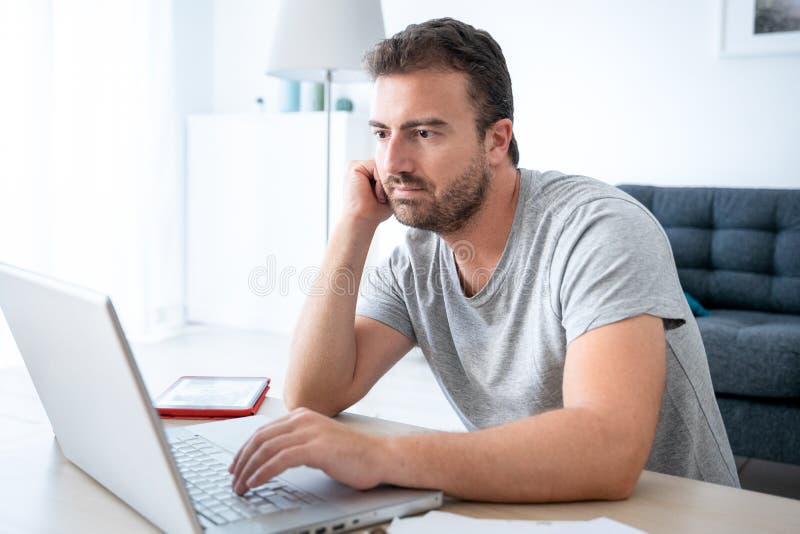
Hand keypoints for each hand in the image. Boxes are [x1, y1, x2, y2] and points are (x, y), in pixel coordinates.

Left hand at [228, 407, 386, 494]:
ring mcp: (310, 432)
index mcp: (302, 416)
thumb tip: (272, 457)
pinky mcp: (317, 448)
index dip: (245, 449)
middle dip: (242, 461)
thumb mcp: (318, 442)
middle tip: (233, 479)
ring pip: (267, 449)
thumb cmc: (352, 454)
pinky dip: (264, 472)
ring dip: (249, 470)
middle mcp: (303, 419)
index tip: (236, 466)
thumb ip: (297, 443)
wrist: (379, 456)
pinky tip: (256, 483)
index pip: (263, 431)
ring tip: (241, 486)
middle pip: (260, 438)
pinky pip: (280, 460)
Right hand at [342, 160, 392, 226]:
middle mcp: (358, 168)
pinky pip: (376, 166)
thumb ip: (393, 179)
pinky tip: (376, 194)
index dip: (391, 180)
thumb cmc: (375, 211)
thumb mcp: (388, 192)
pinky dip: (380, 181)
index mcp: (364, 173)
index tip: (385, 198)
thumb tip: (407, 170)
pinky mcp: (353, 167)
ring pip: (381, 165)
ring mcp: (354, 166)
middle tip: (383, 198)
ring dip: (384, 182)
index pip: (385, 168)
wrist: (363, 221)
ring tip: (379, 197)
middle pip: (383, 165)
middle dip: (388, 180)